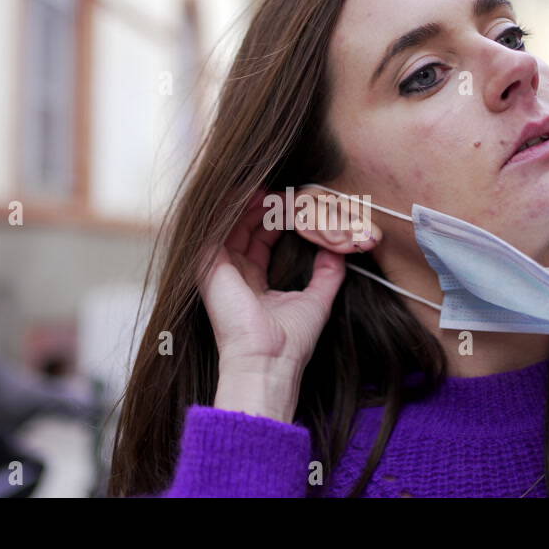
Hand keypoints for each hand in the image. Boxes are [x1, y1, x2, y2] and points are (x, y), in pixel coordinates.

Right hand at [197, 189, 345, 421]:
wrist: (268, 361)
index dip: (278, 216)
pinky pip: (218, 222)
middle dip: (268, 204)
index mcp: (250, 281)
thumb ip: (327, 275)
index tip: (300, 202)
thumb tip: (341, 252)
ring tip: (276, 187)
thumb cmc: (289, 342)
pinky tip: (257, 191)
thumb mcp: (317, 300)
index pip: (260, 236)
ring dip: (254, 200)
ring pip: (232, 219)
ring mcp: (215, 266)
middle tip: (291, 190)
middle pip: (245, 223)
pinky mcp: (207, 263)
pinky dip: (236, 205)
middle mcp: (229, 271)